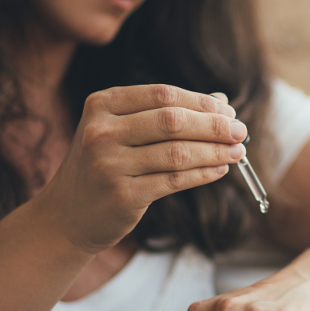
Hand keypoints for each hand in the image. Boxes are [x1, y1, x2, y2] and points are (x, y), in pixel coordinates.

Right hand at [39, 84, 246, 253]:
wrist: (68, 215)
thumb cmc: (105, 166)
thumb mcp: (124, 131)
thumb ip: (166, 115)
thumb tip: (222, 105)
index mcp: (103, 104)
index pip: (163, 95)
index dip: (201, 102)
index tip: (228, 112)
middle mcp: (102, 131)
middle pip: (173, 122)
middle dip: (214, 126)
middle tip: (240, 131)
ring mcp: (109, 164)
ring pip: (178, 153)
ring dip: (215, 152)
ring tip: (237, 151)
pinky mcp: (122, 194)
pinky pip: (174, 180)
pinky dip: (203, 174)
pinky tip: (219, 170)